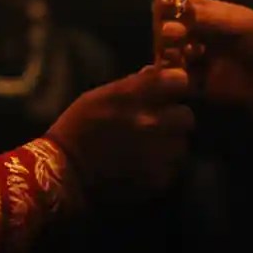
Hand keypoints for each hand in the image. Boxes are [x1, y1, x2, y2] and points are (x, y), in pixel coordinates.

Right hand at [46, 65, 192, 200]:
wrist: (65, 173)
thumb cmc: (77, 128)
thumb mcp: (98, 96)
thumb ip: (131, 84)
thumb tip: (155, 72)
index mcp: (135, 98)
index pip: (179, 81)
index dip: (175, 85)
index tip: (169, 91)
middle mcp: (152, 124)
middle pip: (186, 116)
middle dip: (174, 119)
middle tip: (158, 125)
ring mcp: (157, 154)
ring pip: (181, 145)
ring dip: (169, 145)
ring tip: (149, 149)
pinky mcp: (158, 179)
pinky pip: (171, 169)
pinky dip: (161, 168)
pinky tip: (143, 167)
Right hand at [157, 0, 252, 112]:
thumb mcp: (239, 24)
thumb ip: (206, 18)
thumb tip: (170, 19)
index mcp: (205, 12)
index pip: (175, 2)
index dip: (168, 5)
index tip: (169, 10)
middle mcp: (194, 33)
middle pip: (166, 27)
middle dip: (166, 31)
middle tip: (175, 35)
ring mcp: (193, 57)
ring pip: (167, 53)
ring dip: (168, 53)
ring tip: (181, 56)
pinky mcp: (196, 83)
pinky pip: (175, 79)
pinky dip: (173, 76)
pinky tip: (182, 75)